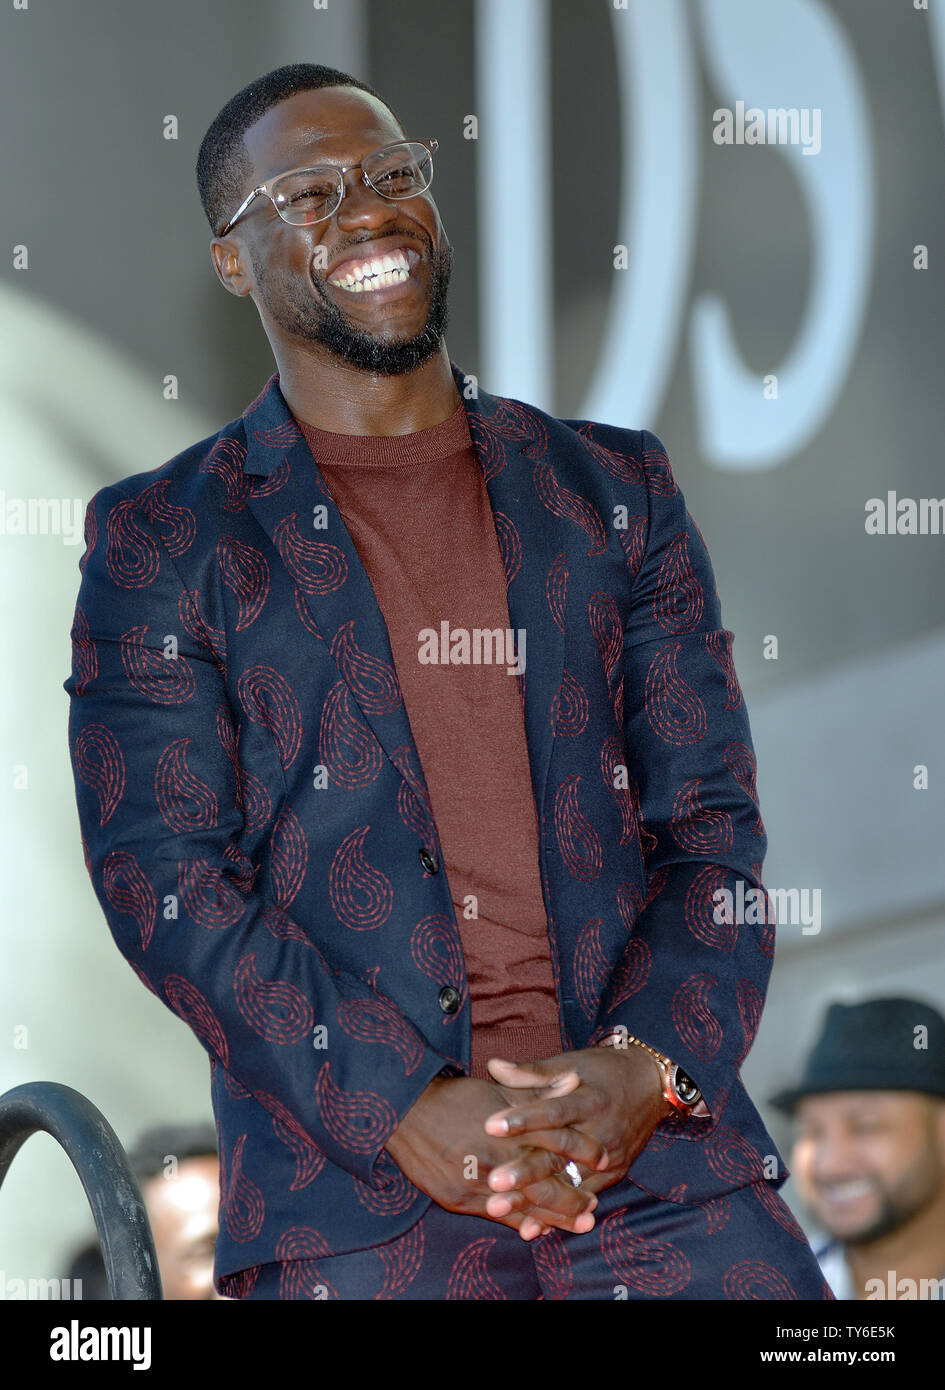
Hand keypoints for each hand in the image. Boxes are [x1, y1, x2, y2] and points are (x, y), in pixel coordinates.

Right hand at [383, 1073, 608, 1238]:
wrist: (403, 1112)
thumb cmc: (454, 1097)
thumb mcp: (497, 1089)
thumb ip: (536, 1090)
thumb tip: (574, 1080)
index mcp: (505, 1126)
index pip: (553, 1140)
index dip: (580, 1150)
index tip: (603, 1159)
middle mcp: (492, 1156)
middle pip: (541, 1182)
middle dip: (570, 1198)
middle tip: (594, 1210)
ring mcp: (473, 1181)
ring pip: (521, 1204)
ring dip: (551, 1216)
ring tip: (576, 1225)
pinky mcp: (456, 1198)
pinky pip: (494, 1216)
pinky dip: (517, 1221)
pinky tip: (535, 1230)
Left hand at [482, 1047, 674, 1216]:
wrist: (653, 1085)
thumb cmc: (605, 1070)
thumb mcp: (572, 1063)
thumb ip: (532, 1071)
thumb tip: (492, 1066)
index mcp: (590, 1099)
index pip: (553, 1111)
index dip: (523, 1119)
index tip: (490, 1126)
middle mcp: (601, 1131)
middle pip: (559, 1154)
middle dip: (524, 1170)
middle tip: (491, 1182)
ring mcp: (610, 1157)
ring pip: (567, 1183)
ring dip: (533, 1199)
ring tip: (497, 1208)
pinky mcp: (614, 1175)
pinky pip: (582, 1198)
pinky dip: (556, 1215)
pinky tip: (529, 1228)